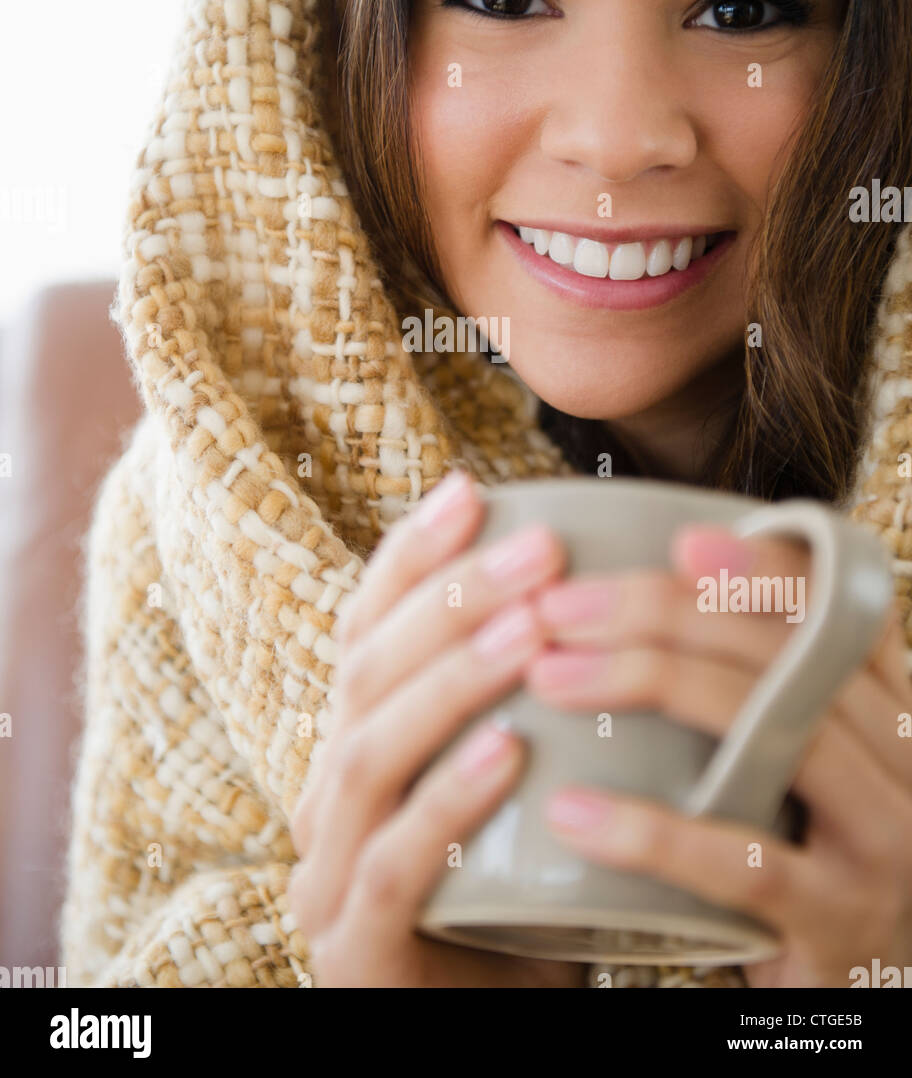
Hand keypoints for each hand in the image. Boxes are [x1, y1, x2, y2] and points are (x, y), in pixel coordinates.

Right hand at [288, 469, 587, 987]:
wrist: (499, 1021)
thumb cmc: (524, 890)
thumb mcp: (520, 775)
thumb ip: (525, 692)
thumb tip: (591, 575)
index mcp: (354, 742)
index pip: (363, 629)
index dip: (411, 555)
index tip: (472, 490)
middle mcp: (323, 797)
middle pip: (364, 674)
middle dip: (449, 599)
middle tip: (537, 547)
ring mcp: (327, 875)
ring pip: (368, 756)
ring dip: (450, 682)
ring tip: (529, 630)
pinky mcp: (356, 949)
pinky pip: (395, 866)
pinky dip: (449, 801)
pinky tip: (511, 752)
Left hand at [522, 522, 911, 987]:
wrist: (859, 992)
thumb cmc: (809, 852)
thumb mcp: (801, 756)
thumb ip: (760, 672)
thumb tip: (677, 555)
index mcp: (894, 708)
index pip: (836, 607)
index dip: (763, 565)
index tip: (677, 541)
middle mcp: (905, 761)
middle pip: (785, 652)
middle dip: (664, 612)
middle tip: (562, 607)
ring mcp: (884, 842)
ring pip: (771, 728)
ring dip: (650, 683)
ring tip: (550, 675)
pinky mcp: (838, 919)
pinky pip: (742, 864)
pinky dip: (652, 832)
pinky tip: (572, 811)